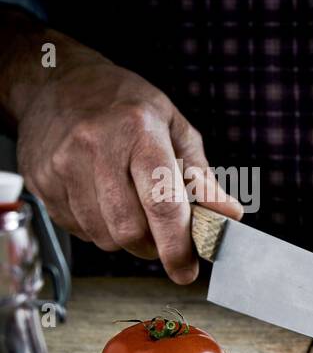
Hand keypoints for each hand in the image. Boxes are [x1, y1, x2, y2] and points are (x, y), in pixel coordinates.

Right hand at [14, 46, 242, 282]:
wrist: (59, 82)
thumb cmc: (127, 107)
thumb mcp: (174, 128)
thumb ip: (201, 176)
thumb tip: (229, 216)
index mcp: (139, 131)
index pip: (162, 202)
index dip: (177, 245)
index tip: (187, 270)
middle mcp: (97, 146)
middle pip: (129, 229)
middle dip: (153, 247)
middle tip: (164, 240)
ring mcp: (63, 164)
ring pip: (102, 236)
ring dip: (125, 240)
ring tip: (133, 213)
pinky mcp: (42, 180)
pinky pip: (77, 229)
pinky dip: (98, 229)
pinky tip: (103, 203)